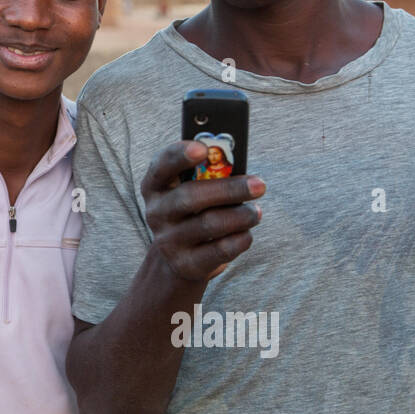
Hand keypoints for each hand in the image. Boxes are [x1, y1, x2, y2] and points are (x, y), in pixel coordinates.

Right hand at [141, 140, 264, 282]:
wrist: (179, 259)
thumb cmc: (194, 213)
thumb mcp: (192, 190)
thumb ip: (208, 175)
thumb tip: (238, 165)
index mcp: (155, 186)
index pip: (162, 165)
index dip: (179, 155)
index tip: (203, 149)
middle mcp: (156, 212)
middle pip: (190, 197)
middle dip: (229, 189)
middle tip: (259, 185)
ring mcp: (168, 241)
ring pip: (210, 224)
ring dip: (241, 216)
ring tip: (255, 212)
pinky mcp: (185, 264)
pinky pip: (220, 250)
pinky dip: (240, 239)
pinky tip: (246, 233)